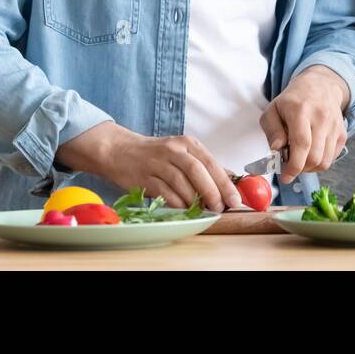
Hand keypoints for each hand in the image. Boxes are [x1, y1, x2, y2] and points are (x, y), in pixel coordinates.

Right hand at [54, 122, 241, 212]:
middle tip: (219, 208)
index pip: (210, 162)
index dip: (224, 182)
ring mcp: (157, 163)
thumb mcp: (183, 153)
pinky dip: (177, 204)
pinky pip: (165, 194)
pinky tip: (183, 208)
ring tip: (201, 210)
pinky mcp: (144, 178)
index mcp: (187, 143)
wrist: (119, 151)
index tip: (235, 199)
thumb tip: (232, 180)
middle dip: (212, 192)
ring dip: (194, 201)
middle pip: (197, 171)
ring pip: (181, 183)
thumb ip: (206, 166)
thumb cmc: (156, 154)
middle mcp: (173, 150)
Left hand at [259, 65, 348, 183]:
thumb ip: (272, 131)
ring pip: (324, 161)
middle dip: (300, 169)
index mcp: (301, 110)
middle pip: (314, 157)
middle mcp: (321, 118)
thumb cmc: (292, 101)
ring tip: (300, 159)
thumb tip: (276, 149)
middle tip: (289, 166)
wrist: (320, 86)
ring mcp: (334, 126)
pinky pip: (332, 158)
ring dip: (310, 168)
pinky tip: (311, 153)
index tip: (285, 176)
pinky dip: (320, 162)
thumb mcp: (272, 110)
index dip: (293, 166)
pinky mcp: (342, 133)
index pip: (301, 144)